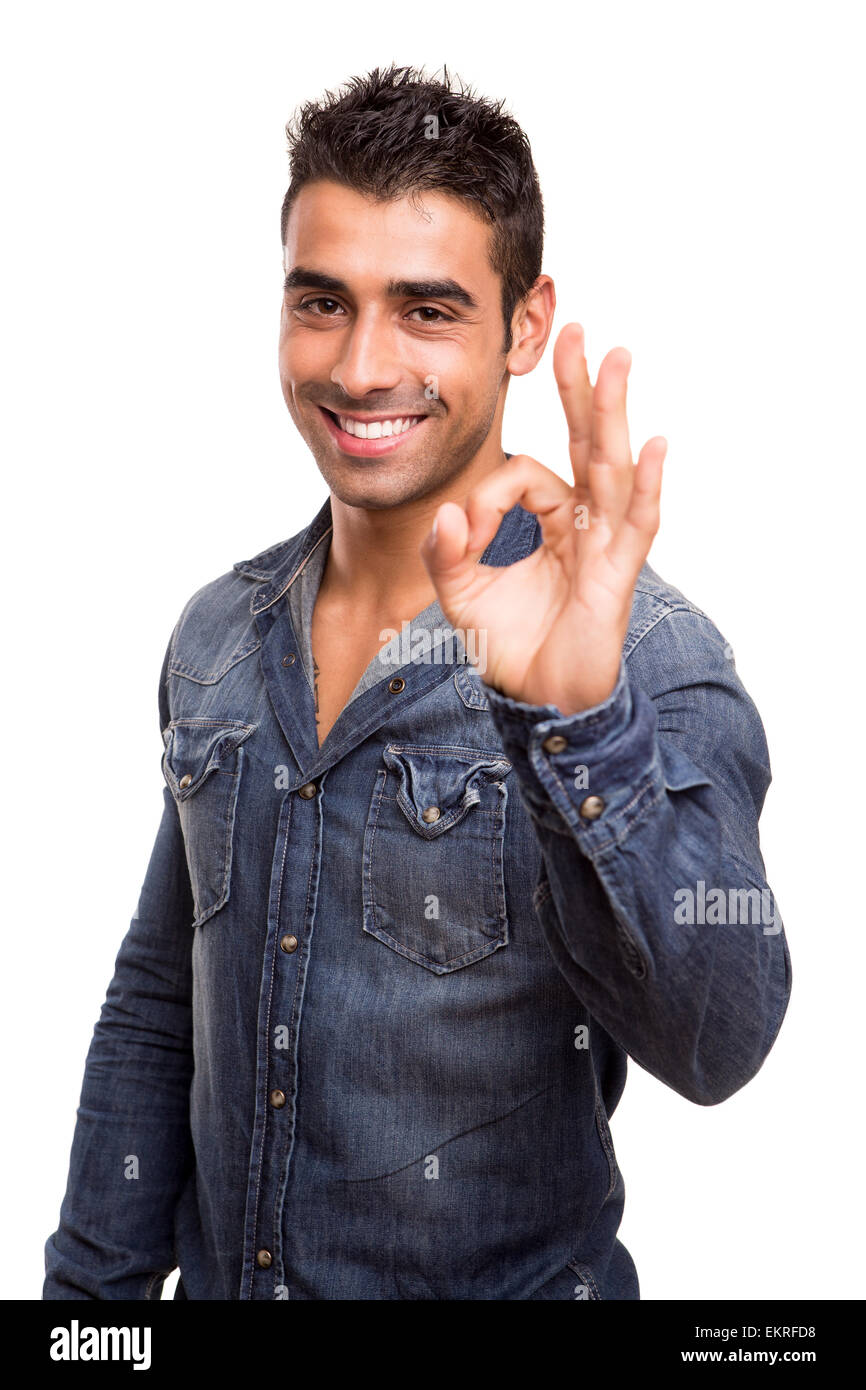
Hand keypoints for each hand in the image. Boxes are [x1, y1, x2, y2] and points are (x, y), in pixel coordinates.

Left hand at [420, 323, 665, 714]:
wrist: (539, 702)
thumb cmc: (512, 645)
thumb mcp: (462, 594)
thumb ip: (448, 553)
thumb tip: (447, 515)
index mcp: (548, 520)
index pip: (522, 476)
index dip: (487, 496)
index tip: (462, 534)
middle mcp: (582, 523)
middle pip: (582, 442)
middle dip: (576, 386)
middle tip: (573, 326)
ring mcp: (604, 546)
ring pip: (609, 467)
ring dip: (611, 413)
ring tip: (617, 358)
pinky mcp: (616, 577)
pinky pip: (635, 526)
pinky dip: (643, 488)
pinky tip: (653, 447)